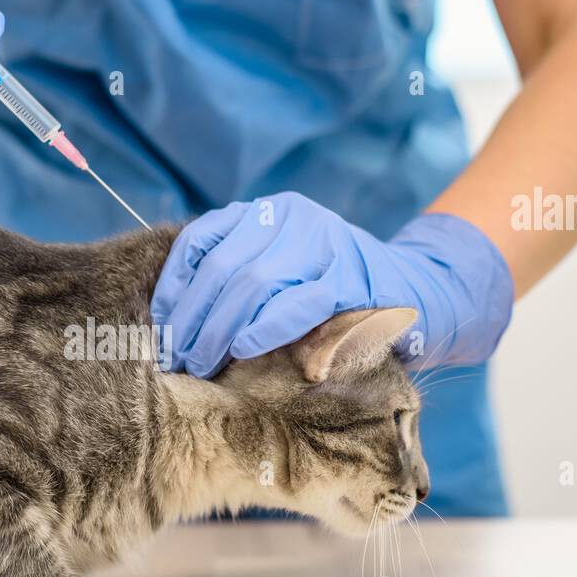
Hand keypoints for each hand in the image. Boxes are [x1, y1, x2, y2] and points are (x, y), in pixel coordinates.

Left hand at [151, 192, 513, 376]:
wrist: (416, 292)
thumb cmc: (335, 293)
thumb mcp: (283, 272)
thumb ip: (239, 280)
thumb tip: (176, 324)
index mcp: (268, 212)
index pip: (201, 240)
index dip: (173, 286)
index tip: (159, 325)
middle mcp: (292, 217)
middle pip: (221, 267)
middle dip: (192, 319)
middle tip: (177, 358)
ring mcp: (323, 242)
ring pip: (252, 283)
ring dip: (220, 330)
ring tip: (202, 363)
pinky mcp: (350, 277)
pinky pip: (297, 303)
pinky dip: (265, 329)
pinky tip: (244, 351)